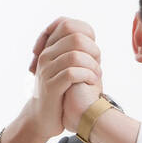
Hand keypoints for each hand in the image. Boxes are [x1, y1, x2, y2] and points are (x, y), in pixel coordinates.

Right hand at [28, 16, 101, 137]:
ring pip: (75, 55)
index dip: (86, 32)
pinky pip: (72, 73)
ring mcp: (46, 70)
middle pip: (75, 37)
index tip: (92, 51)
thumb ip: (75, 52)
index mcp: (49, 47)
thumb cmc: (61, 93)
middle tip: (98, 64)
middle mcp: (45, 55)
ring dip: (92, 65)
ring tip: (96, 76)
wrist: (44, 118)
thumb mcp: (66, 68)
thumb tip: (91, 39)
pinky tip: (92, 82)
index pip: (67, 24)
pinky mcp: (51, 87)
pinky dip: (87, 76)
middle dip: (93, 50)